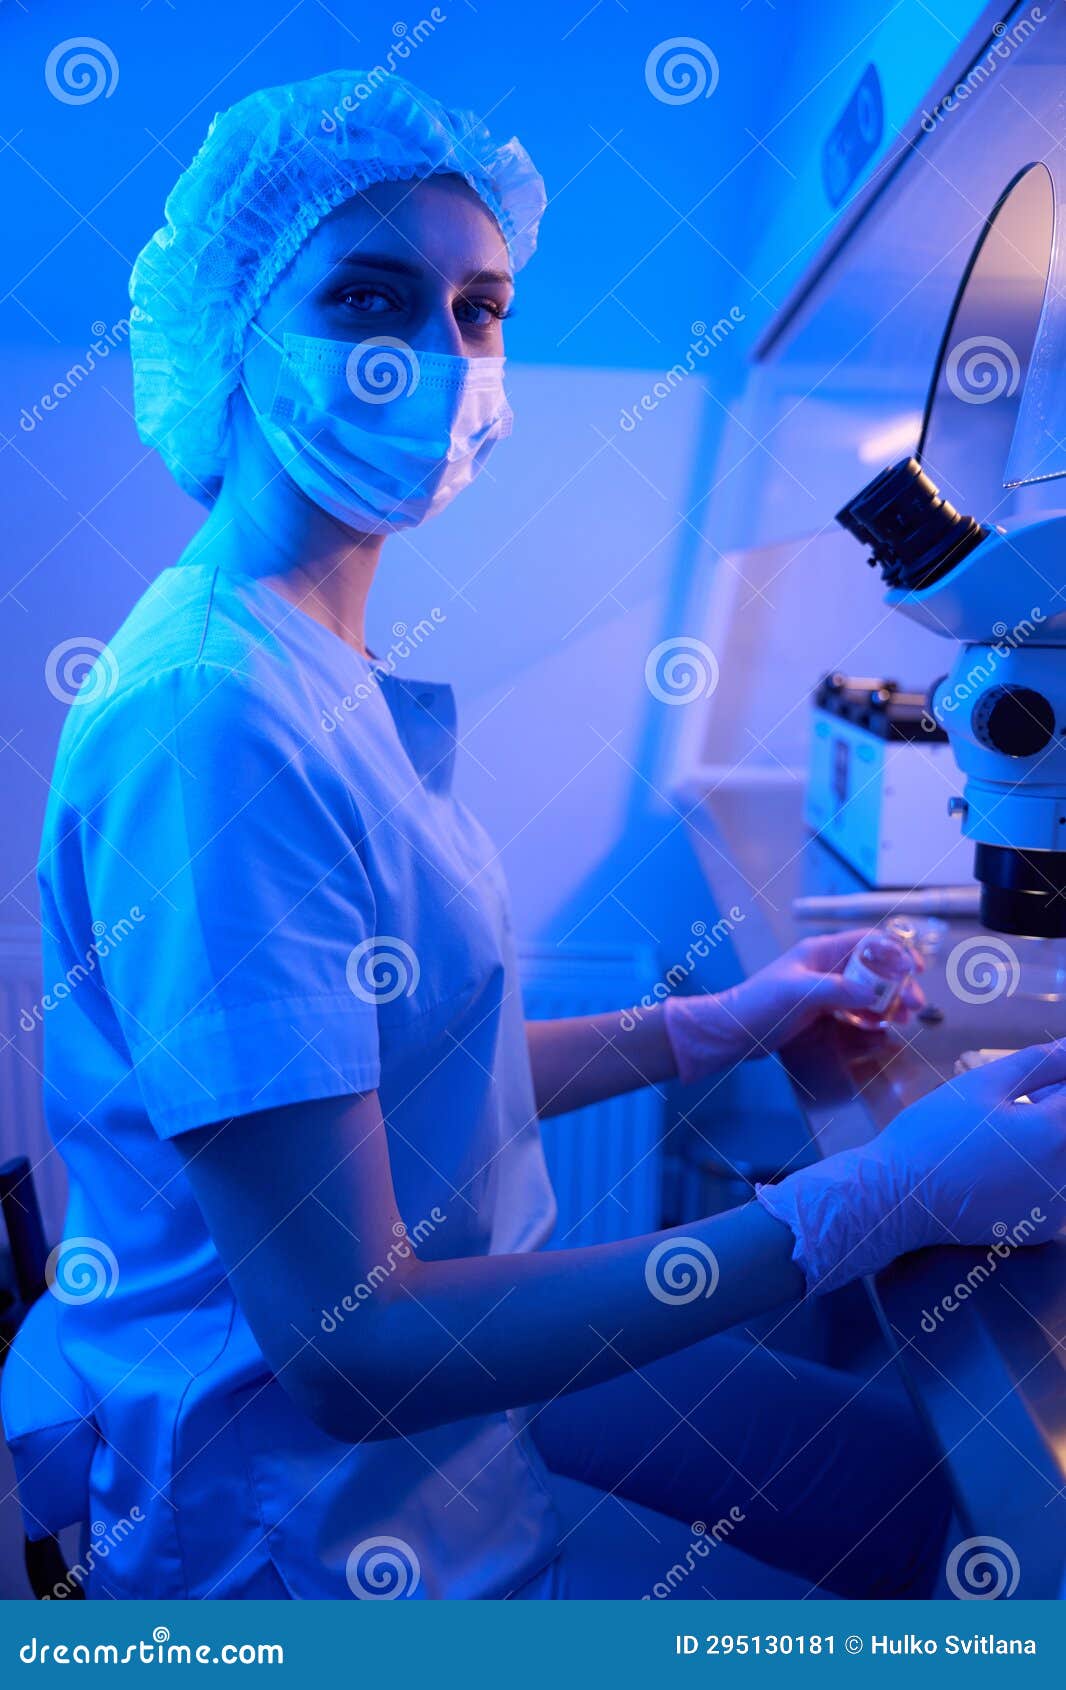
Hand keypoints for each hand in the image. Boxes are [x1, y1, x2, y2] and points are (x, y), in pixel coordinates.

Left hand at [663, 929, 923, 1082]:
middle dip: (898, 984)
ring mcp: (824, 989)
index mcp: (821, 952)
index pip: (867, 941)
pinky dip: (872, 1016)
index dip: (895, 951)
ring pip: (867, 990)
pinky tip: (883, 1027)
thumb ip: (836, 990)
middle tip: (917, 1005)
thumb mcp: (797, 994)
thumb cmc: (759, 1005)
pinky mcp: (820, 1011)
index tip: (916, 969)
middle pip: (873, 968)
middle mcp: (826, 966)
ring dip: (889, 1002)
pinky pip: (855, 1009)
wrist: (731, 1032)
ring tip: (906, 1019)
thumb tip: (874, 993)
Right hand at [757, 1041, 1065, 1294]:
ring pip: (1063, 1159)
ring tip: (1013, 1127)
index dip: (1058, 1080)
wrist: (899, 1197)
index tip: (1036, 1079)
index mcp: (1055, 1134)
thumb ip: (1037, 1063)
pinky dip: (1040, 1169)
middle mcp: (1065, 1175)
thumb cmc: (935, 1131)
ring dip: (1050, 1137)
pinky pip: (1053, 1189)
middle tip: (1029, 1092)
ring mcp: (1056, 1206)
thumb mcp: (983, 1084)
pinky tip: (1004, 1162)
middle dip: (1056, 1105)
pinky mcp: (1041, 1227)